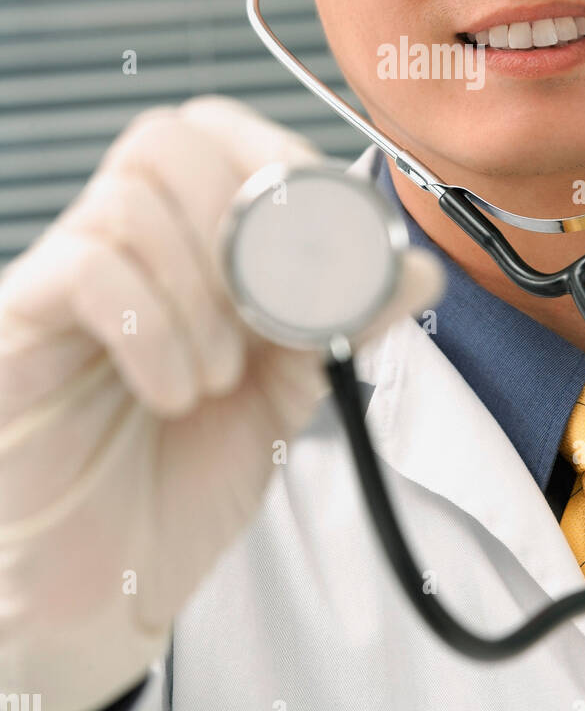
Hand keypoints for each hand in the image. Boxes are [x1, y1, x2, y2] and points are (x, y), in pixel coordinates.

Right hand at [0, 95, 442, 710]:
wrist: (109, 580)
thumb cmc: (183, 473)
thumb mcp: (288, 391)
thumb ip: (345, 323)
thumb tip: (419, 268)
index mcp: (176, 239)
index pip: (211, 130)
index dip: (278, 158)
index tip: (328, 230)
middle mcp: (113, 243)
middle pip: (162, 140)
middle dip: (239, 215)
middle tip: (272, 302)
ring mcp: (59, 282)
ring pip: (126, 202)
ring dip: (201, 289)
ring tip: (222, 375)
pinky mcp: (18, 330)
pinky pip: (84, 273)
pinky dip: (154, 328)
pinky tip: (176, 392)